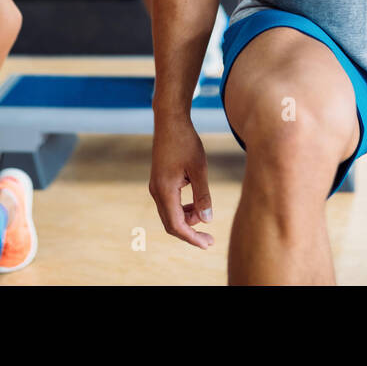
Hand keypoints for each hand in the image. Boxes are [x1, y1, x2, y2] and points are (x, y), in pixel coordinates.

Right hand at [149, 117, 214, 248]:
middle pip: (171, 223)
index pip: (177, 225)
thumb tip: (207, 220)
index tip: (208, 244)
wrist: (170, 121)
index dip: (192, 238)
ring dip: (188, 219)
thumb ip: (203, 195)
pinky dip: (183, 208)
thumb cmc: (186, 142)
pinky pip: (170, 204)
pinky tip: (197, 204)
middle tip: (210, 240)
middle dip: (190, 233)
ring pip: (170, 214)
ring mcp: (156, 186)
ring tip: (205, 214)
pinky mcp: (160, 181)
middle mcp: (157, 191)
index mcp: (165, 190)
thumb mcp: (199, 169)